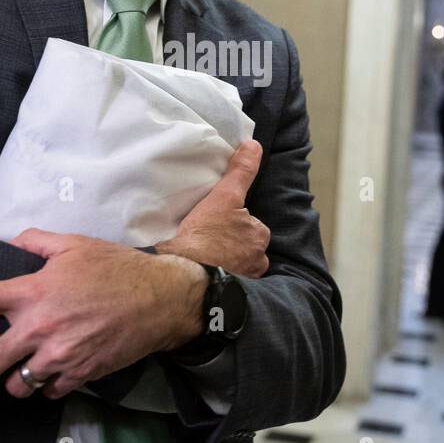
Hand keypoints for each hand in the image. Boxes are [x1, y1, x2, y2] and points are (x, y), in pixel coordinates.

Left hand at [0, 230, 207, 401]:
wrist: (161, 298)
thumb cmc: (117, 268)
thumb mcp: (74, 244)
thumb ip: (36, 242)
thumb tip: (11, 242)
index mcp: (32, 291)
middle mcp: (39, 328)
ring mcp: (60, 355)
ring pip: (18, 385)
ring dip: (15, 381)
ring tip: (20, 373)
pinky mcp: (80, 374)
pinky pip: (50, 391)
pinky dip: (49, 385)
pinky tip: (56, 372)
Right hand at [156, 139, 270, 277]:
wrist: (184, 272)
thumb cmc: (205, 235)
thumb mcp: (224, 196)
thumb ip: (240, 171)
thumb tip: (253, 146)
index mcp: (259, 239)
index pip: (252, 227)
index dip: (236, 224)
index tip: (219, 225)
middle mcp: (256, 264)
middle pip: (246, 249)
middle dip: (234, 246)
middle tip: (210, 241)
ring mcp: (242, 282)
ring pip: (237, 267)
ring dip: (225, 264)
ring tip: (204, 258)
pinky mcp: (224, 296)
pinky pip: (224, 284)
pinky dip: (216, 279)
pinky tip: (201, 274)